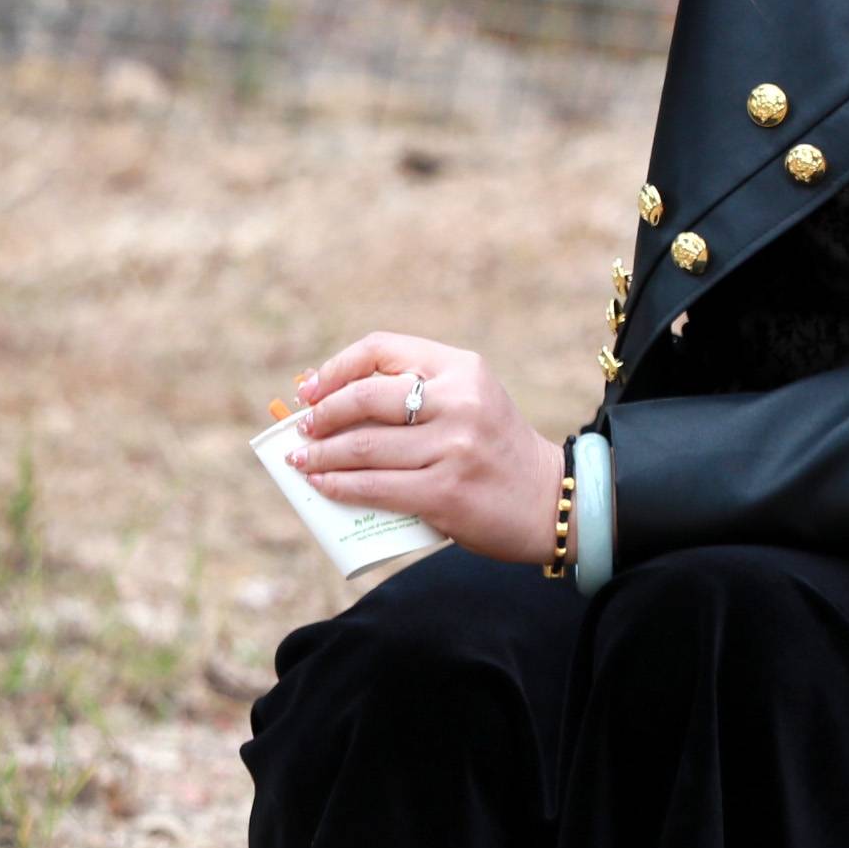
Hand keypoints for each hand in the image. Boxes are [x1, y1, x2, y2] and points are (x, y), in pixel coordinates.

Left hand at [284, 330, 564, 567]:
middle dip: (322, 415)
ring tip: (301, 461)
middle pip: (365, 398)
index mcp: (463, 368)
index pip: (382, 349)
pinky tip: (322, 486)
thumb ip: (417, 394)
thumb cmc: (493, 448)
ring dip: (319, 456)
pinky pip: (374, 487)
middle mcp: (460, 401)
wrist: (547, 498)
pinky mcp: (444, 491)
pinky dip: (338, 486)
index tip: (310, 390)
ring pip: (363, 447)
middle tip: (302, 430)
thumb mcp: (468, 401)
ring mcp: (453, 447)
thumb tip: (330, 400)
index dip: (336, 368)